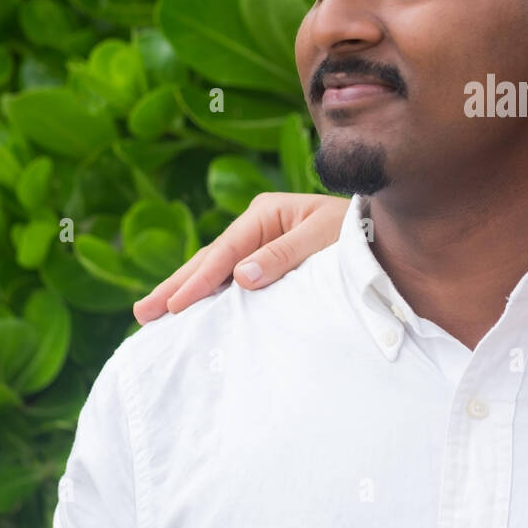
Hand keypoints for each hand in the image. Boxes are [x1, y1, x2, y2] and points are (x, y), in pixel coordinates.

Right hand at [132, 192, 348, 323]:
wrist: (385, 237)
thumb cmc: (357, 233)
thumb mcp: (324, 238)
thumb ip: (285, 255)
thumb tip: (242, 276)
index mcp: (266, 213)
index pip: (225, 251)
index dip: (199, 280)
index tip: (176, 306)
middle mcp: (256, 227)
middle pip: (209, 260)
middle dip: (176, 286)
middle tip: (142, 314)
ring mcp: (259, 246)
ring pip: (215, 271)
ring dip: (185, 292)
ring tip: (151, 315)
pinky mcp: (266, 264)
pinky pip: (231, 281)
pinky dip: (209, 296)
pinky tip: (190, 311)